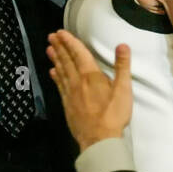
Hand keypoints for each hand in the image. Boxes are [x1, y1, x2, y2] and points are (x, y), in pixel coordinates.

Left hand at [46, 30, 132, 149]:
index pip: (79, 53)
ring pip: (61, 72)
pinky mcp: (67, 105)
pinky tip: (53, 72)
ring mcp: (70, 94)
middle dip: (60, 47)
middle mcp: (77, 81)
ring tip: (49, 49)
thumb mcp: (123, 89)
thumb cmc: (113, 114)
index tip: (61, 32)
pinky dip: (56, 77)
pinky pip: (60, 86)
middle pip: (67, 60)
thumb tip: (122, 45)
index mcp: (90, 75)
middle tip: (51, 36)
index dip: (70, 42)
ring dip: (55, 59)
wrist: (99, 139)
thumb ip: (122, 66)